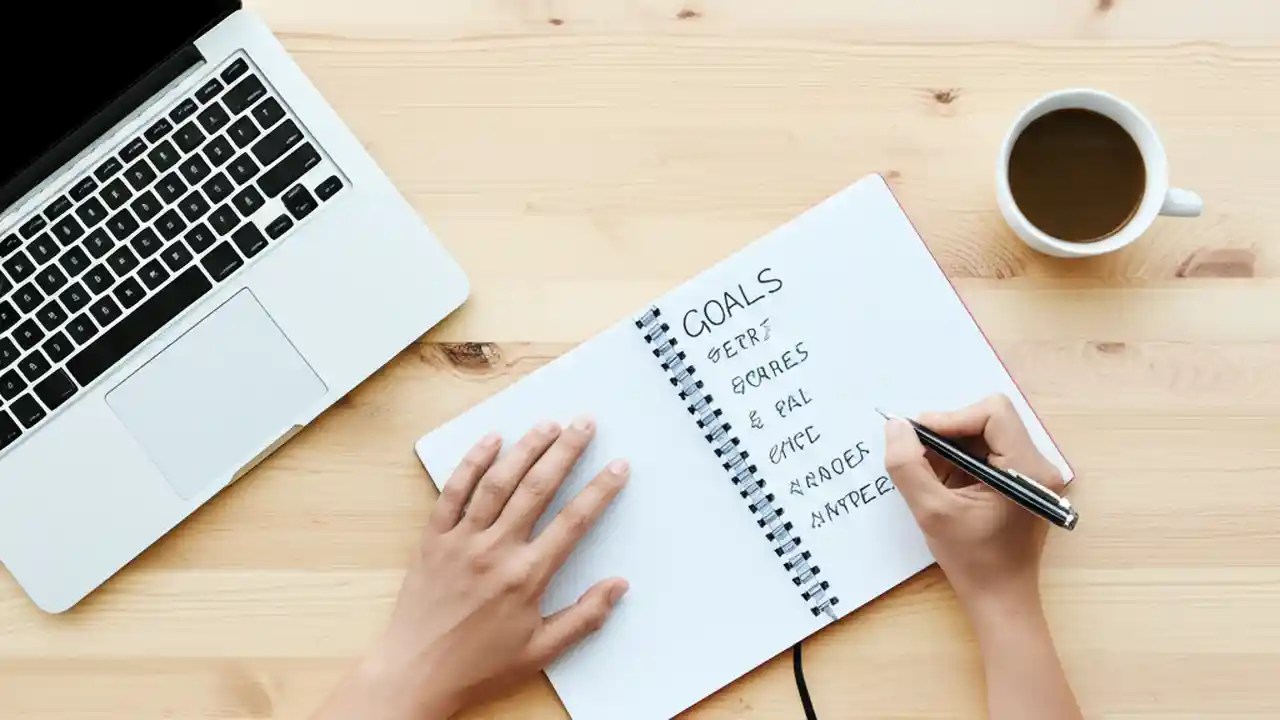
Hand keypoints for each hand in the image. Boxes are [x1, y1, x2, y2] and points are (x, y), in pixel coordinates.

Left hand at [314, 418, 629, 719]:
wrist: (416, 673)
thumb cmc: (479, 666)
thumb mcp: (541, 651)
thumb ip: (584, 617)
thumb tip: (618, 586)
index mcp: (526, 577)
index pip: (573, 521)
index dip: (599, 490)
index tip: (617, 467)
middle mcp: (495, 550)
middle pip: (537, 488)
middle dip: (565, 451)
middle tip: (584, 424)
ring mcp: (462, 541)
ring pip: (498, 482)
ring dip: (525, 448)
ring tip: (547, 424)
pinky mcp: (433, 539)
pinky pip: (453, 492)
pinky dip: (472, 462)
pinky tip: (491, 440)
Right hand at [883, 395, 1064, 618]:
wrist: (1000, 600)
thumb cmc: (972, 561)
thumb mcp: (932, 512)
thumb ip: (908, 466)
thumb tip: (896, 426)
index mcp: (1027, 468)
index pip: (993, 413)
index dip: (951, 417)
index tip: (919, 437)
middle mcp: (1037, 465)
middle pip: (989, 420)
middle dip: (948, 432)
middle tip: (916, 452)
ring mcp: (1032, 474)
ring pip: (985, 435)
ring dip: (951, 447)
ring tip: (927, 471)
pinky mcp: (1021, 483)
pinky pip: (988, 453)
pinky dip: (960, 460)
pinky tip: (942, 482)